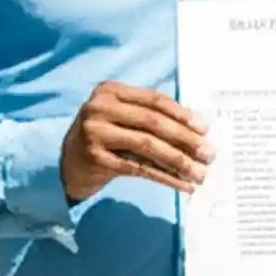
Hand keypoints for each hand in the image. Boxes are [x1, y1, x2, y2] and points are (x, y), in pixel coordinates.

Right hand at [61, 81, 214, 202]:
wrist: (67, 163)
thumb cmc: (104, 135)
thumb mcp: (122, 117)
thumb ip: (151, 116)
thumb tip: (197, 128)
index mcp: (110, 90)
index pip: (154, 99)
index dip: (182, 114)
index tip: (204, 129)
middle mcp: (99, 108)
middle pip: (153, 122)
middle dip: (185, 139)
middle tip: (208, 154)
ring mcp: (95, 133)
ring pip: (147, 146)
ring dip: (178, 161)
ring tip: (199, 173)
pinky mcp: (96, 159)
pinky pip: (138, 168)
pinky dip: (164, 177)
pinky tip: (181, 185)